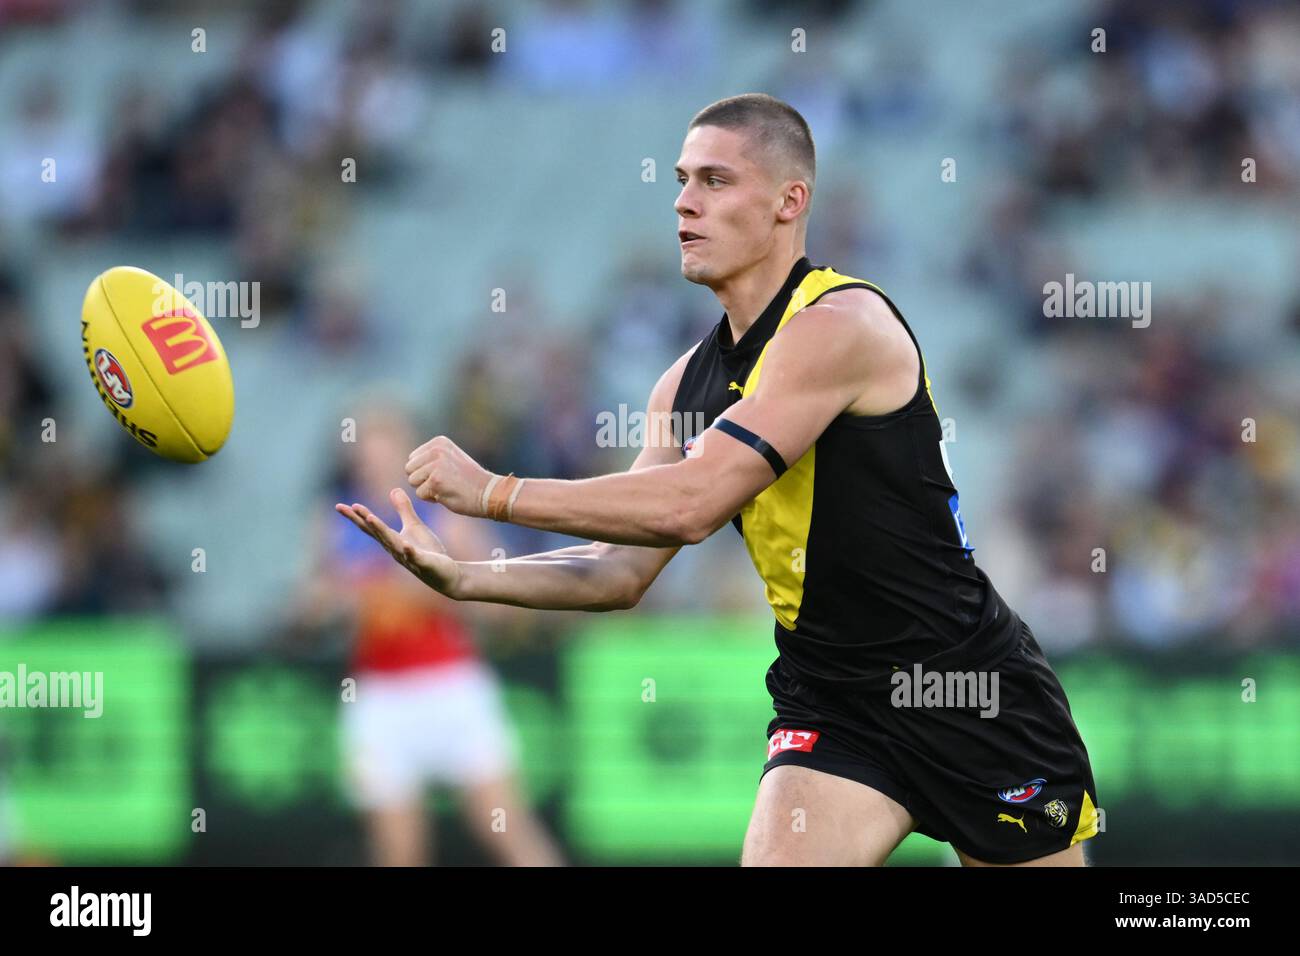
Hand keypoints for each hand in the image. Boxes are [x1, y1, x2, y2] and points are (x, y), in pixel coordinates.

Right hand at [335, 489, 461, 596]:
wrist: (447, 574)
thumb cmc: (428, 551)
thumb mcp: (414, 526)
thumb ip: (403, 509)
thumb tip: (393, 489)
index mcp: (392, 540)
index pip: (371, 527)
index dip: (356, 516)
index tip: (340, 506)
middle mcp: (396, 549)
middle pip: (376, 533)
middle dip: (361, 520)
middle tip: (347, 508)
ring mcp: (409, 557)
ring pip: (392, 543)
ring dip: (381, 530)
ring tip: (369, 517)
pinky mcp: (425, 564)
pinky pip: (416, 557)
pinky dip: (410, 552)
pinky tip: (406, 545)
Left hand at [404, 435, 492, 515]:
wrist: (489, 492)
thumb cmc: (469, 480)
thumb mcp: (451, 459)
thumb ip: (431, 458)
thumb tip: (408, 466)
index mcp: (439, 442)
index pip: (413, 458)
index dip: (425, 471)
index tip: (444, 474)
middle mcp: (436, 450)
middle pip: (409, 469)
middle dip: (422, 480)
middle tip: (443, 483)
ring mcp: (435, 465)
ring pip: (413, 482)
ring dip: (426, 489)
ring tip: (445, 488)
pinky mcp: (435, 481)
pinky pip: (420, 494)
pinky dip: (432, 498)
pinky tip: (448, 494)